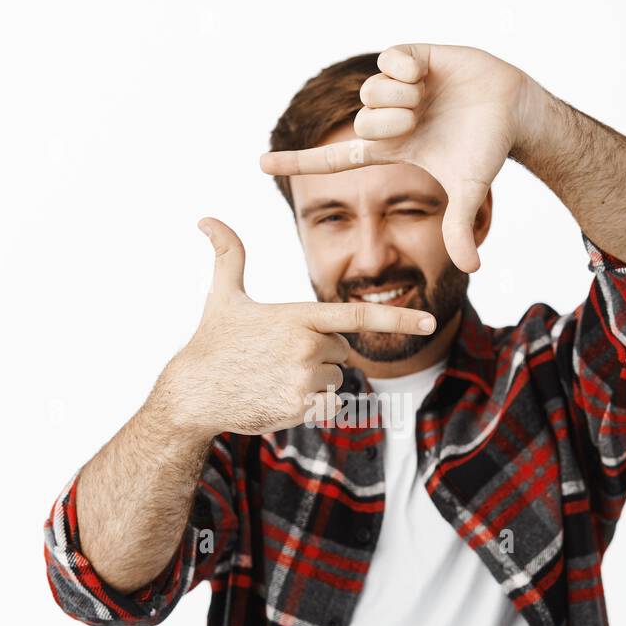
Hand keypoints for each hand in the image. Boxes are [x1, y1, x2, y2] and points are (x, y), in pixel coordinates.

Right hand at [165, 217, 437, 436]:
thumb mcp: (223, 296)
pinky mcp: (303, 407)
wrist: (194, 392)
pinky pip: (326, 404)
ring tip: (273, 378)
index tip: (430, 321)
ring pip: (334, 378)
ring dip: (312, 381)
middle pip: (342, 350)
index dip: (397, 317)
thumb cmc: (212, 343)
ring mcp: (307, 378)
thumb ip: (228, 255)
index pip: (357, 315)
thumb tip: (206, 218)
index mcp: (299, 315)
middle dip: (318, 354)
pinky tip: (276, 398)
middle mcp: (308, 345)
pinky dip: (308, 405)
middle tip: (277, 357)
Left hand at [260, 43, 540, 272]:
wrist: (514, 110)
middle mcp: (387, 119)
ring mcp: (398, 88)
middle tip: (419, 121)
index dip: (298, 161)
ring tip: (427, 99)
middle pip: (360, 123)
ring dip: (401, 98)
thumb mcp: (467, 192)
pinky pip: (389, 58)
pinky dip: (405, 67)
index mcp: (389, 149)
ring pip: (371, 92)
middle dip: (390, 124)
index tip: (259, 164)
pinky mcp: (413, 58)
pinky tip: (425, 74)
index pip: (333, 158)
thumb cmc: (487, 149)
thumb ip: (460, 229)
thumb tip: (472, 271)